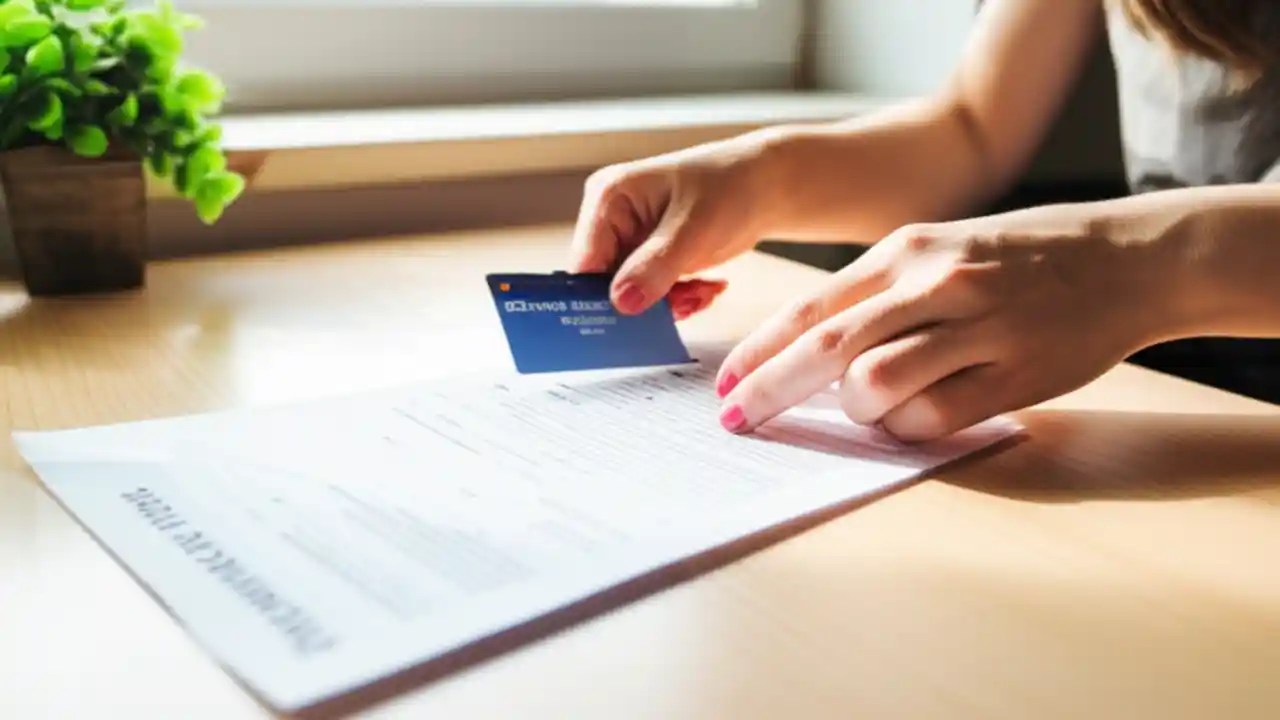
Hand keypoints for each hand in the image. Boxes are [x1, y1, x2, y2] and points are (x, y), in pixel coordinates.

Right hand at [570, 132, 782, 315]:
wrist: (765, 187)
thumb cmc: (731, 187)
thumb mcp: (693, 229)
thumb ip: (655, 267)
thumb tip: (621, 303)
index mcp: (608, 198)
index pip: (585, 263)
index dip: (601, 297)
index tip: (632, 321)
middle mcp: (611, 219)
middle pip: (605, 284)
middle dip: (645, 302)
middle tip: (685, 302)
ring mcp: (630, 240)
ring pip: (630, 296)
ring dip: (668, 304)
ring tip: (703, 291)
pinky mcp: (649, 258)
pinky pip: (650, 296)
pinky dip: (678, 300)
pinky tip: (705, 288)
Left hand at [715, 206, 1177, 441]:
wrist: (1125, 257)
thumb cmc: (1019, 258)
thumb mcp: (939, 249)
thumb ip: (877, 296)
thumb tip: (807, 355)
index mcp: (905, 251)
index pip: (810, 308)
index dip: (759, 354)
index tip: (726, 389)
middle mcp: (934, 283)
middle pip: (826, 348)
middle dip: (770, 390)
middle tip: (739, 421)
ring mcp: (977, 326)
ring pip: (876, 383)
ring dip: (853, 411)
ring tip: (867, 410)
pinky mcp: (1015, 373)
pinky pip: (935, 417)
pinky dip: (906, 430)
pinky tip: (912, 420)